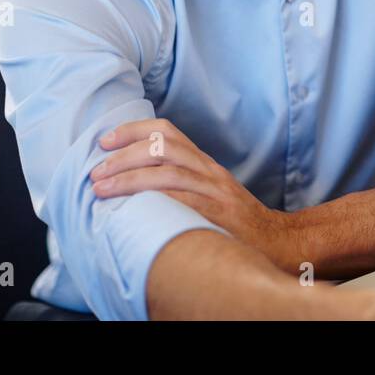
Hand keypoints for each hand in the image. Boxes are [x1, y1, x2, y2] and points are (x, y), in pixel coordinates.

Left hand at [91, 118, 300, 269]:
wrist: (278, 243)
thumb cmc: (235, 224)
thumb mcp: (208, 194)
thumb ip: (178, 185)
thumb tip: (129, 185)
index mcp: (204, 163)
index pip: (167, 132)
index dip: (133, 130)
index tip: (104, 141)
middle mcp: (210, 171)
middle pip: (163, 146)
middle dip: (123, 156)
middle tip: (96, 171)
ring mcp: (217, 191)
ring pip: (169, 171)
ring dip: (129, 178)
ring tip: (101, 188)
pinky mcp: (220, 213)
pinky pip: (184, 199)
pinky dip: (154, 199)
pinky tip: (131, 207)